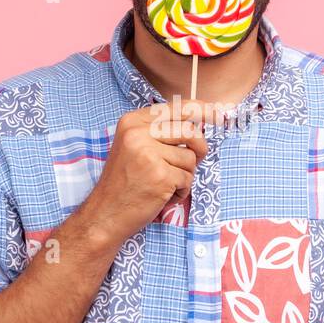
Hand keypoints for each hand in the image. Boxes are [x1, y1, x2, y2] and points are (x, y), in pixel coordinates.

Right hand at [83, 98, 217, 242]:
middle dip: (199, 148)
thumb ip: (159, 133)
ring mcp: (148, 154)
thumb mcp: (133, 147)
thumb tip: (197, 124)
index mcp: (132, 122)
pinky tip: (162, 196)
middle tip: (195, 160)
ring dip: (184, 175)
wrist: (105, 214)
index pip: (175, 108)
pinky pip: (187, 179)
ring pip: (190, 158)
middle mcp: (138, 133)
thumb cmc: (123, 183)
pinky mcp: (160, 176)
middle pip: (189, 131)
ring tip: (165, 184)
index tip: (218, 114)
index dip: (201, 109)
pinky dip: (180, 191)